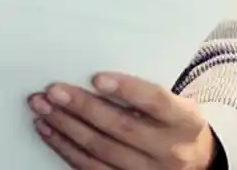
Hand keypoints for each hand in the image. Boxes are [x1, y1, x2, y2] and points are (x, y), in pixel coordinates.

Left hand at [28, 73, 215, 169]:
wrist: (194, 164)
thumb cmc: (175, 123)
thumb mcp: (176, 105)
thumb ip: (145, 93)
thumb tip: (94, 76)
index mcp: (185, 121)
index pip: (155, 101)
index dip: (127, 89)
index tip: (97, 78)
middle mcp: (170, 150)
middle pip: (122, 127)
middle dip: (83, 107)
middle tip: (54, 91)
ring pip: (101, 150)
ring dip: (66, 127)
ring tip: (43, 107)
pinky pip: (91, 169)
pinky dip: (66, 149)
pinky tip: (50, 131)